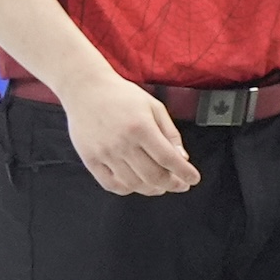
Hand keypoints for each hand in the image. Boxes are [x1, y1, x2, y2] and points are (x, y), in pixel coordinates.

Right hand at [60, 73, 199, 195]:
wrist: (86, 90)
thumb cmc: (123, 96)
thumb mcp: (154, 107)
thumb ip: (170, 133)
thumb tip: (182, 158)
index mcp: (141, 127)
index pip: (168, 158)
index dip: (184, 173)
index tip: (193, 180)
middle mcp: (122, 143)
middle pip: (152, 175)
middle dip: (172, 185)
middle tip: (180, 185)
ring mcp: (104, 153)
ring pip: (133, 184)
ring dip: (152, 189)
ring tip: (161, 186)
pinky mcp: (90, 160)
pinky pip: (111, 184)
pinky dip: (128, 189)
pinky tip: (137, 183)